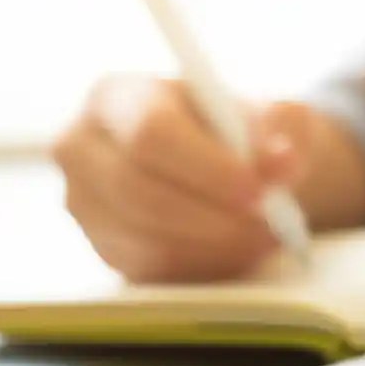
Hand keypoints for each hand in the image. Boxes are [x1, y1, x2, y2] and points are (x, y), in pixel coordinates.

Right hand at [52, 75, 322, 281]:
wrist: (227, 162)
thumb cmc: (241, 130)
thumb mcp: (268, 114)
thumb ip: (279, 130)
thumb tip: (281, 162)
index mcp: (117, 96)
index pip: (150, 133)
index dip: (207, 169)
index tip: (259, 192)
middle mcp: (83, 148)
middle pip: (138, 192)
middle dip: (213, 218)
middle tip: (270, 226)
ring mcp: (85, 205)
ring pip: (145, 239)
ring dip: (216, 247)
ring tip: (267, 238)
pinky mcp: (105, 249)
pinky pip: (153, 270)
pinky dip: (206, 266)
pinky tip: (242, 251)